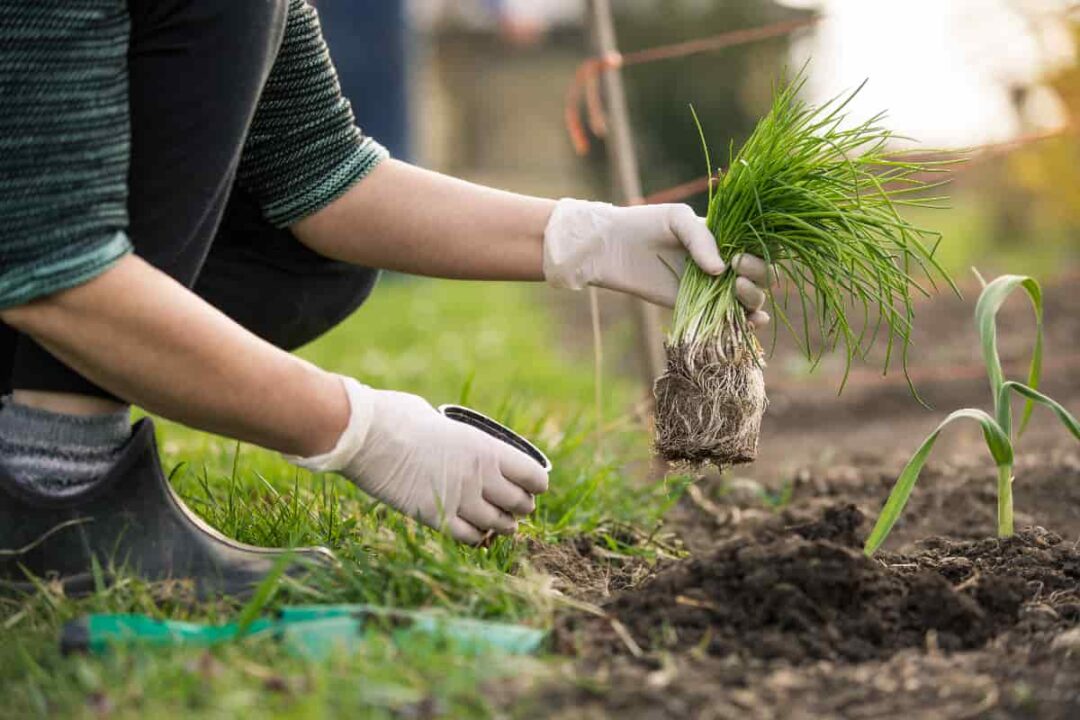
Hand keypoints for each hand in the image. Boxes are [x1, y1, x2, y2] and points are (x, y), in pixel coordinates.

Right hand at [285, 377, 548, 543]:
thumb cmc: (398, 418)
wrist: (366, 436)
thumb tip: (458, 439)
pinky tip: (476, 533)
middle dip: (520, 507)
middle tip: (514, 506)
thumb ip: (461, 438)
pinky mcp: (435, 518)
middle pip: (520, 505)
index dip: (535, 484)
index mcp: (486, 449)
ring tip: (500, 524)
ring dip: (503, 527)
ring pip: (499, 526)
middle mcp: (480, 477)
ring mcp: (459, 500)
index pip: (533, 477)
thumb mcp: (442, 421)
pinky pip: (470, 538)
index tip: (531, 485)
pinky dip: (478, 538)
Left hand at [542, 199, 771, 326]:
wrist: (611, 248)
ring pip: (748, 299)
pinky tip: (748, 322)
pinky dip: (743, 324)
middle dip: (757, 275)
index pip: (760, 247)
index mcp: (725, 237)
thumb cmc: (644, 224)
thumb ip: (701, 239)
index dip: (763, 252)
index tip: (743, 253)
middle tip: (736, 269)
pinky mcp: (694, 308)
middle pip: (760, 276)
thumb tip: (721, 270)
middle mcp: (723, 264)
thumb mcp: (676, 219)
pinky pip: (725, 319)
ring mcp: (710, 288)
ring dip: (754, 298)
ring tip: (736, 289)